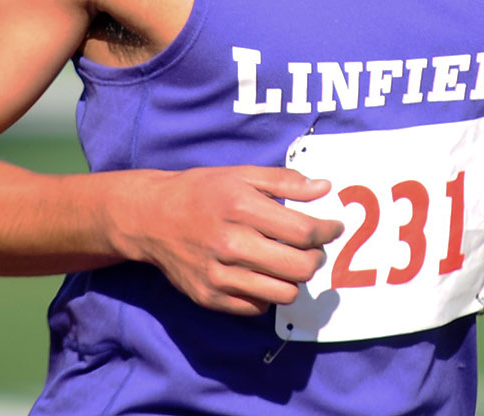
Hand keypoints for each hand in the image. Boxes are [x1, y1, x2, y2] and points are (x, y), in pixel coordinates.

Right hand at [129, 167, 345, 316]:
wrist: (150, 218)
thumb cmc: (201, 192)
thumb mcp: (241, 175)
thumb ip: (285, 182)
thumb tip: (324, 188)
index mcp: (241, 208)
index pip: (304, 232)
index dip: (328, 231)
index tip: (333, 227)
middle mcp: (230, 244)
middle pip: (300, 268)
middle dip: (316, 258)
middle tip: (312, 248)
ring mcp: (219, 276)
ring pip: (284, 293)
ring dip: (293, 278)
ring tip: (286, 261)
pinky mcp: (210, 298)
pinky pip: (258, 308)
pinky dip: (266, 293)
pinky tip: (259, 273)